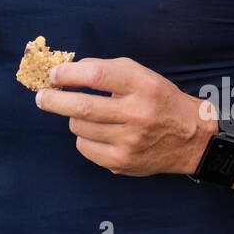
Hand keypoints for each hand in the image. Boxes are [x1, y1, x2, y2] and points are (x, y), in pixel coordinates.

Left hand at [35, 57, 214, 176]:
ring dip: (74, 117)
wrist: (191, 138)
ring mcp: (130, 141)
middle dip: (53, 100)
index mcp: (142, 85)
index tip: (54, 74)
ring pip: (79, 127)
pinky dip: (84, 137)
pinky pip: (85, 147)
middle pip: (82, 106)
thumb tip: (65, 72)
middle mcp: (137, 114)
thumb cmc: (158, 99)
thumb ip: (105, 70)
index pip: (95, 76)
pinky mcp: (123, 162)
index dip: (68, 74)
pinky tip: (97, 132)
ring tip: (85, 114)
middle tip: (41, 96)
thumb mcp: (140, 75)